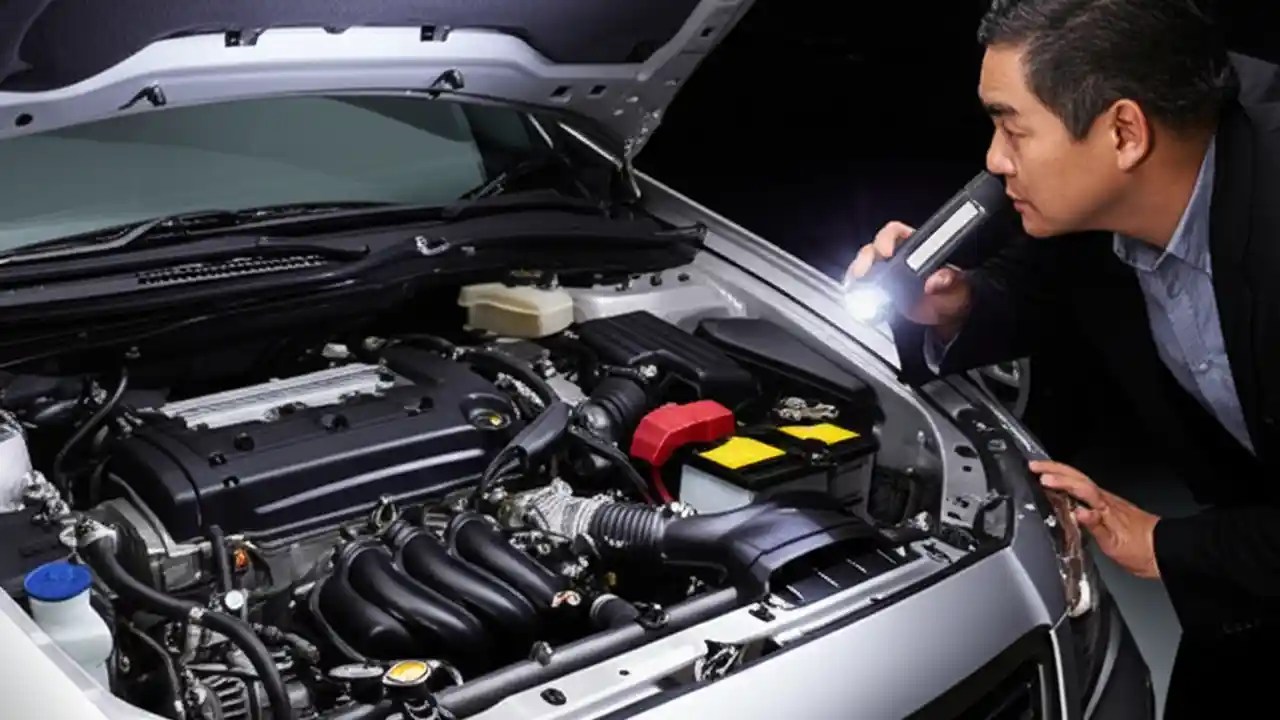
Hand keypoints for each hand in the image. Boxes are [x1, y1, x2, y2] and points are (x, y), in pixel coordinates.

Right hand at [846, 221, 972, 338]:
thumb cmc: (951, 294)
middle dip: (865, 258)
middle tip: (865, 272)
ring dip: (857, 274)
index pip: (895, 233)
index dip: (887, 239)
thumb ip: (949, 281)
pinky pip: (858, 286)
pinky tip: (856, 296)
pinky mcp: (875, 291)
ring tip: (858, 286)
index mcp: (916, 246)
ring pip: (862, 266)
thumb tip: (937, 280)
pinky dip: (854, 290)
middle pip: (873, 248)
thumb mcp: (957, 287)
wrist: (942, 318)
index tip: (886, 252)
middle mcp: (896, 255)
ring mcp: (883, 273)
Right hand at [1030, 460, 1161, 578]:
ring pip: (1080, 481)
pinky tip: (1062, 490)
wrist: (1165, 550)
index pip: (1079, 487)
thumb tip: (1077, 511)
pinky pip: (1084, 491)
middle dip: (1054, 469)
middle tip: (1032, 466)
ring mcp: (1107, 503)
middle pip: (1077, 477)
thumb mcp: (1116, 544)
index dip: (1059, 481)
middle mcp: (1105, 500)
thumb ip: (1096, 526)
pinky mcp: (1108, 508)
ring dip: (1060, 474)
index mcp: (1104, 507)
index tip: (1041, 478)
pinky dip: (1069, 485)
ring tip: (1041, 472)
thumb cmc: (1141, 550)